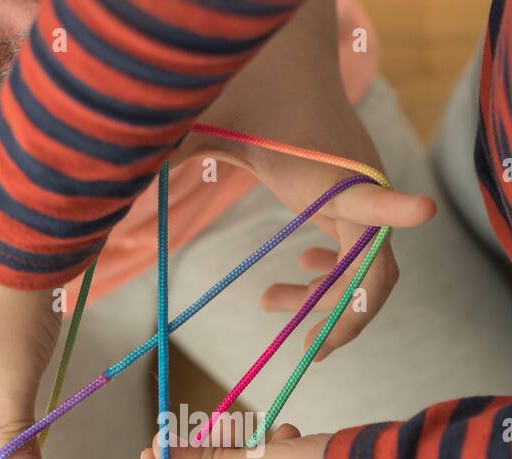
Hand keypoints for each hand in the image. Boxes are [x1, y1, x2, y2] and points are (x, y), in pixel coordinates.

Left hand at [171, 0, 435, 358]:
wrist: (277, 54)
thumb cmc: (234, 91)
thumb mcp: (190, 124)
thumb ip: (153, 160)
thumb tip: (90, 210)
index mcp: (324, 167)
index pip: (368, 188)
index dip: (391, 206)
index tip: (421, 209)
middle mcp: (355, 182)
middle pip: (377, 266)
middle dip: (344, 315)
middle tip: (304, 350)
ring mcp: (359, 190)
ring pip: (368, 267)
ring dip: (331, 297)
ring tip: (270, 301)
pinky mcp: (351, 192)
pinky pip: (362, 248)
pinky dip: (338, 270)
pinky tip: (299, 267)